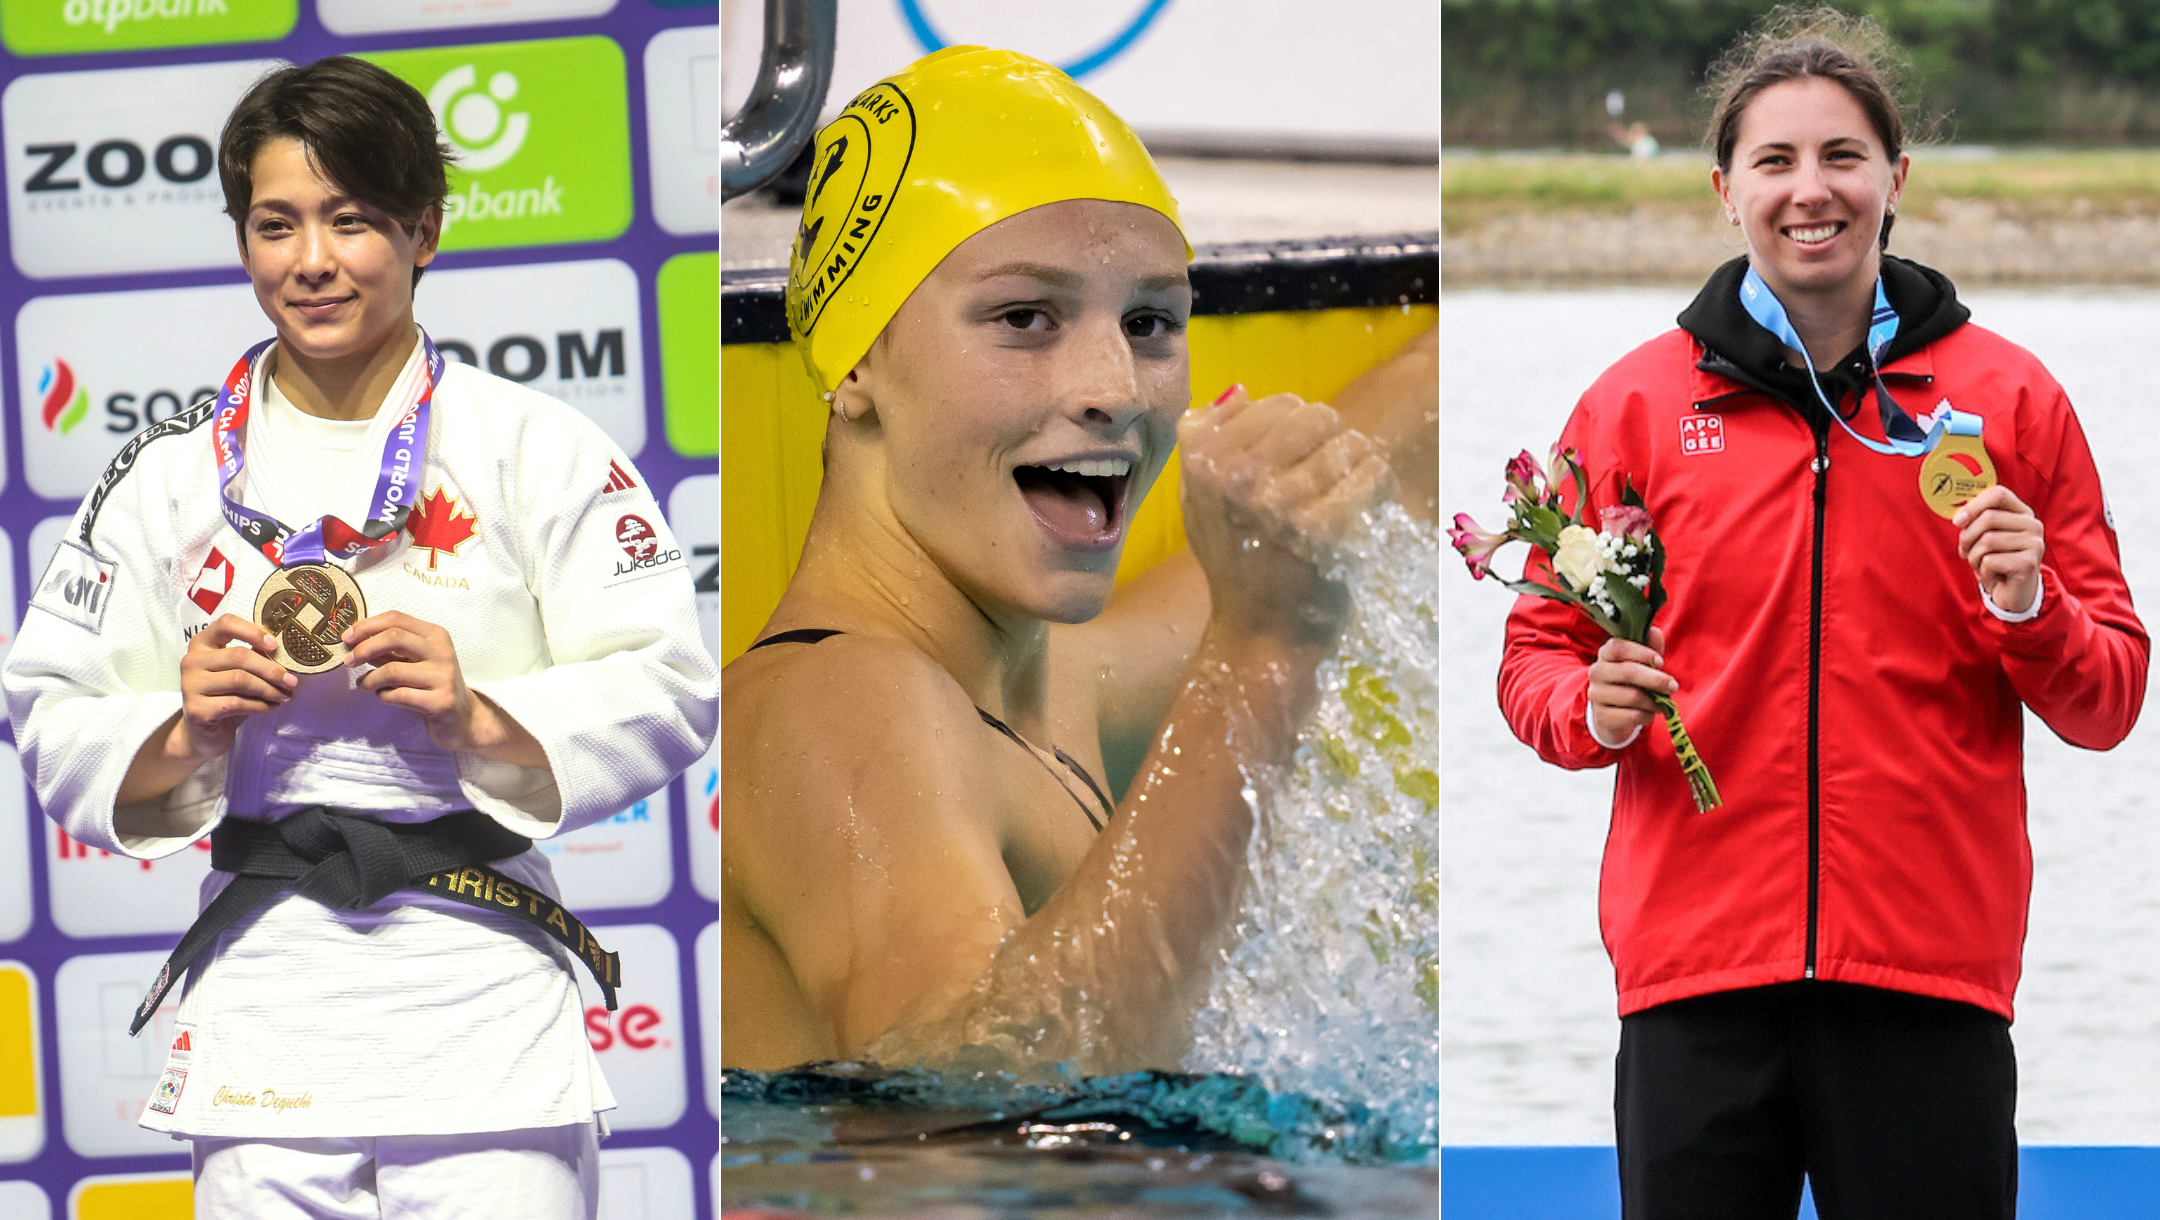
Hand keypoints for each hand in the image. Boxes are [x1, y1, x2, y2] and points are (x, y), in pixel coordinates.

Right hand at [117, 616, 295, 807]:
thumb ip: (253, 657)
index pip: (225, 624)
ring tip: (284, 696)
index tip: (274, 646)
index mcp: (202, 643)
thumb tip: (283, 650)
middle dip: (271, 670)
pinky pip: (237, 703)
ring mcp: (190, 685)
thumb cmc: (227, 696)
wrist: (204, 733)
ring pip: (240, 680)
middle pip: (239, 656)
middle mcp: (192, 661)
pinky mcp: (196, 709)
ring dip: (269, 689)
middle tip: (292, 681)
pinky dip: (260, 705)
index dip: (253, 632)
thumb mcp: (239, 672)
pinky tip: (271, 707)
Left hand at [342, 611, 529, 760]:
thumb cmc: (433, 686)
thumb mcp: (414, 661)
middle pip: (394, 637)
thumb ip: (389, 650)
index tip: (347, 637)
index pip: (396, 619)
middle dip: (364, 648)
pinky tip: (384, 696)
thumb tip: (354, 639)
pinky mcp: (441, 702)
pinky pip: (399, 695)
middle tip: (349, 661)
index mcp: (436, 635)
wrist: (464, 718)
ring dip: (370, 679)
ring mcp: (444, 677)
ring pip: (392, 669)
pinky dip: (383, 696)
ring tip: (364, 685)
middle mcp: (442, 652)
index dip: (367, 626)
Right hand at [1178, 385, 1394, 642]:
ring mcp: (1282, 504)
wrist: (1261, 637)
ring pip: (1350, 442)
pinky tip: (1365, 509)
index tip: (1294, 463)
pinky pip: (1372, 473)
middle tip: (1326, 479)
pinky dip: (1378, 487)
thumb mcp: (1199, 503)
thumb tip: (1239, 392)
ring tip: (1346, 496)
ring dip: (1358, 466)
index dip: (1295, 430)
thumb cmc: (1236, 566)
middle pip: (1315, 415)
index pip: (1275, 405)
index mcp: (1204, 463)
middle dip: (1330, 442)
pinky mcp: (1326, 529)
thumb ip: (1205, 444)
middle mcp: (1238, 479)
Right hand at [1588, 626, 1674, 747]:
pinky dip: (1647, 715)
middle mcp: (1597, 672)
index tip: (1660, 662)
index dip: (1642, 653)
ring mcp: (1596, 694)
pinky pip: (1632, 716)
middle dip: (1656, 680)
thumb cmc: (1632, 681)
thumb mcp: (1641, 662)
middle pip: (1627, 672)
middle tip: (1673, 686)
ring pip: (1632, 696)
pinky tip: (1649, 713)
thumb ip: (1649, 646)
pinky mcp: (1602, 715)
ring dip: (1654, 701)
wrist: (1613, 712)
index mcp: (1606, 653)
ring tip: (1662, 703)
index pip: (1618, 648)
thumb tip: (1654, 632)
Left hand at [1953, 486, 2044, 614]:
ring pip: (1987, 541)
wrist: (2013, 593)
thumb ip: (1975, 522)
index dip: (1974, 505)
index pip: (1998, 494)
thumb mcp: (1984, 537)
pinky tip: (1993, 576)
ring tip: (1981, 565)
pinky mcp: (2029, 563)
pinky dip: (1983, 571)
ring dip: (1974, 557)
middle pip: (1988, 518)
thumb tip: (1959, 517)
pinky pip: (1990, 561)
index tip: (1957, 521)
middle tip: (1965, 551)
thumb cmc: (1995, 561)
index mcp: (2021, 513)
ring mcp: (2034, 543)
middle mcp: (2032, 525)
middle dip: (1968, 537)